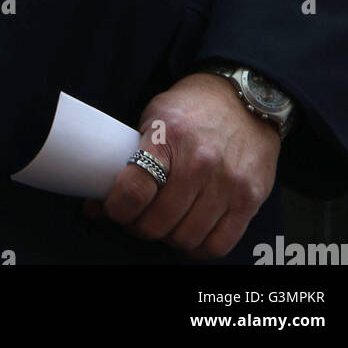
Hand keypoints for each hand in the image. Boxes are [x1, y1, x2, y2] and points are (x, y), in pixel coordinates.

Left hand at [82, 72, 280, 259]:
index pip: (135, 189)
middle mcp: (200, 162)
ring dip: (168, 237)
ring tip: (164, 223)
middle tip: (138, 218)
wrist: (243, 99)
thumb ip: (131, 155)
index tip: (113, 209)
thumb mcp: (155, 116)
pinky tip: (189, 232)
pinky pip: (218, 245)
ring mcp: (227, 183)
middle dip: (140, 226)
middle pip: (158, 222)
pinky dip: (198, 248)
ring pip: (185, 238)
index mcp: (169, 135)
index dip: (117, 209)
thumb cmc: (193, 108)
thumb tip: (98, 202)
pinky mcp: (249, 199)